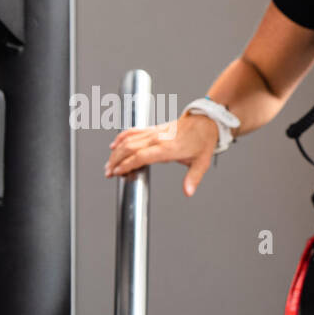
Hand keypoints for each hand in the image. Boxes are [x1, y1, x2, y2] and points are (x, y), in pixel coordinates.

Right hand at [104, 111, 219, 196]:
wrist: (205, 122)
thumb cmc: (203, 141)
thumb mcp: (202, 163)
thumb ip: (193, 178)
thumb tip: (189, 192)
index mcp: (167, 148)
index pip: (141, 156)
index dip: (126, 165)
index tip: (117, 173)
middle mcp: (157, 139)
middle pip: (129, 148)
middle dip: (116, 160)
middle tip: (108, 172)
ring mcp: (154, 132)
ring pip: (128, 140)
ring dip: (116, 151)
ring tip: (109, 164)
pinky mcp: (153, 129)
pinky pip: (134, 131)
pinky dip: (122, 137)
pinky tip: (114, 145)